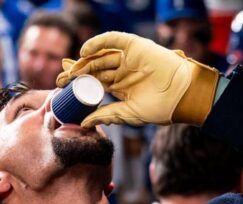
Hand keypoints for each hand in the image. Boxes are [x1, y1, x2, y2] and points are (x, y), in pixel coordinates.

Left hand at [57, 32, 219, 127]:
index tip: (62, 87)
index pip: (94, 83)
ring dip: (84, 61)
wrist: (182, 95)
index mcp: (120, 88)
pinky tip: (85, 51)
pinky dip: (97, 43)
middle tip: (60, 78)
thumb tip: (84, 123)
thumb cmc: (161, 108)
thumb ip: (107, 115)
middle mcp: (122, 71)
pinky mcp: (134, 46)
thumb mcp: (129, 114)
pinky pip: (112, 40)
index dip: (78, 83)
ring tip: (69, 69)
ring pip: (100, 56)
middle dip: (76, 72)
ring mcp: (127, 58)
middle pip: (94, 68)